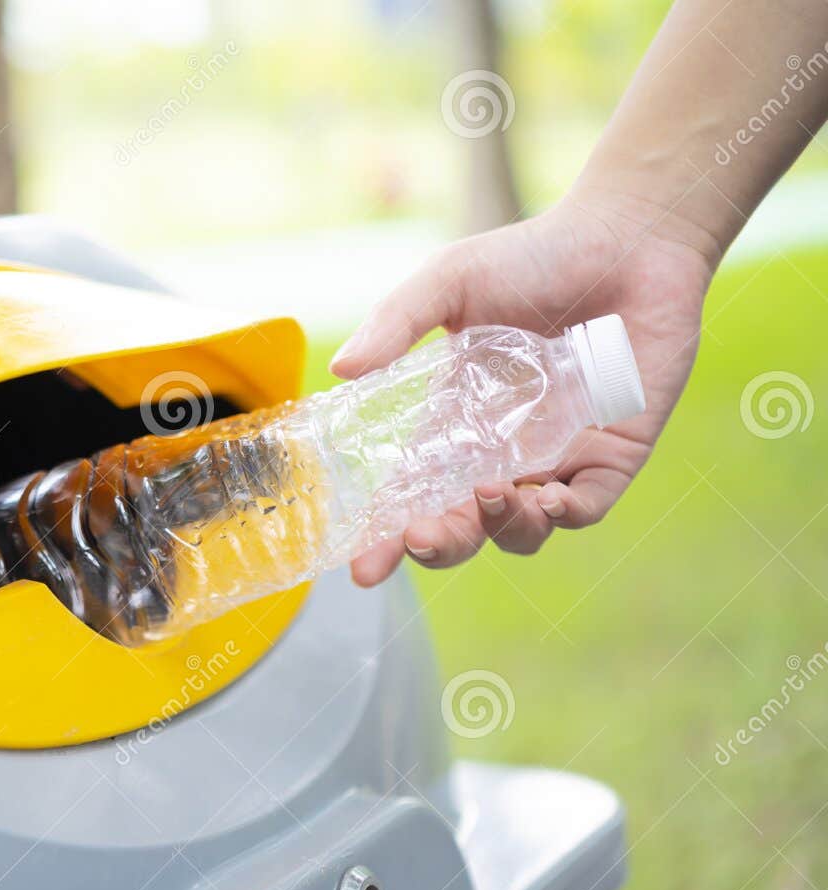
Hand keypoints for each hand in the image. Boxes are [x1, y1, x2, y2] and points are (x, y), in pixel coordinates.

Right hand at [329, 189, 718, 586]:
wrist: (629, 238)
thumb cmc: (536, 255)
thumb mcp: (450, 282)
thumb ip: (397, 324)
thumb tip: (342, 369)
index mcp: (454, 425)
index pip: (411, 496)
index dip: (385, 537)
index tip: (361, 569)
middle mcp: (501, 453)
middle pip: (463, 528)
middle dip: (440, 545)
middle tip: (423, 538)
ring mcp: (557, 458)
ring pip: (523, 530)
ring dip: (501, 529)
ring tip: (491, 497)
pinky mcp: (614, 454)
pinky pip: (586, 507)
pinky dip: (564, 515)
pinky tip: (549, 498)